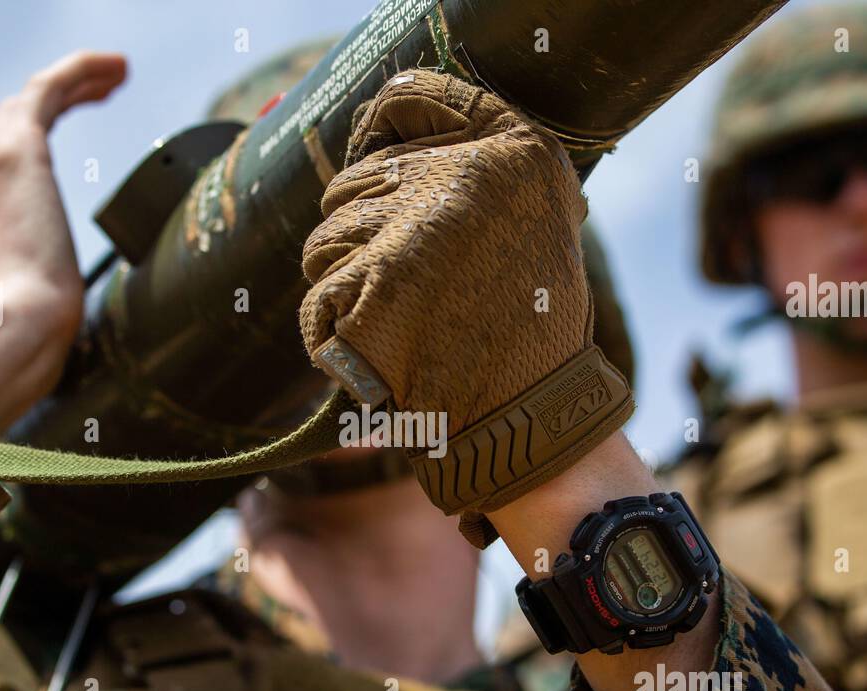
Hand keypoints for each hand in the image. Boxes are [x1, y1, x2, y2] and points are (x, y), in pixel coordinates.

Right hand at [0, 50, 127, 436]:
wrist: (8, 340)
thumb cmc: (22, 356)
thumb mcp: (28, 336)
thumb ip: (36, 329)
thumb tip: (62, 356)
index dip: (19, 169)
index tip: (52, 175)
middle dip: (42, 114)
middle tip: (90, 100)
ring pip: (24, 105)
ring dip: (68, 86)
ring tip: (111, 78)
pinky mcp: (13, 151)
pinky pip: (46, 89)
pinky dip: (79, 73)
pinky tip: (116, 68)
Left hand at [298, 70, 633, 546]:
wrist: (529, 416)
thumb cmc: (534, 328)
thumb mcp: (546, 219)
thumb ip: (485, 165)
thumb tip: (390, 136)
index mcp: (513, 151)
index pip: (403, 99)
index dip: (376, 131)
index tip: (371, 157)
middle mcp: (460, 178)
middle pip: (352, 182)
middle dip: (362, 235)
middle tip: (407, 286)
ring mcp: (409, 231)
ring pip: (326, 242)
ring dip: (345, 286)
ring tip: (399, 325)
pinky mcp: (369, 289)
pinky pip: (319, 301)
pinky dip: (336, 335)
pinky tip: (381, 354)